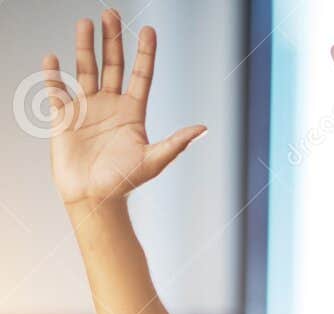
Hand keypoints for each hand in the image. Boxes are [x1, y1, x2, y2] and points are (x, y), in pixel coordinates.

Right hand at [43, 12, 205, 209]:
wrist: (95, 198)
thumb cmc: (125, 182)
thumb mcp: (154, 161)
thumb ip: (176, 143)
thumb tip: (203, 128)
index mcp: (133, 112)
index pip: (141, 75)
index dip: (145, 53)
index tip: (149, 29)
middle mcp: (110, 105)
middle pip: (113, 64)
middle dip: (112, 39)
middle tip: (110, 13)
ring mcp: (87, 108)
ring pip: (86, 69)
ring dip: (85, 46)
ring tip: (85, 22)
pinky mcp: (64, 117)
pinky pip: (57, 90)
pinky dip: (54, 75)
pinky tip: (53, 58)